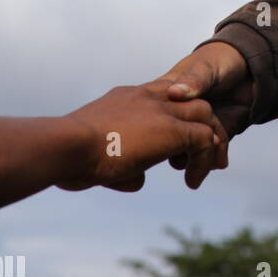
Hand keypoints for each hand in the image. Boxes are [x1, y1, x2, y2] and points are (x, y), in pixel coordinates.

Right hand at [55, 79, 227, 192]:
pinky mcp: (172, 129)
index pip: (163, 94)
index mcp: (128, 98)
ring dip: (210, 140)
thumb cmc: (71, 154)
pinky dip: (203, 161)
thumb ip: (125, 163)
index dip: (175, 114)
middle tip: (204, 152)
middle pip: (190, 100)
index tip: (177, 140)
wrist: (68, 145)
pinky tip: (192, 182)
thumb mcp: (99, 155)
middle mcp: (148, 97)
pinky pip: (204, 140)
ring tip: (209, 166)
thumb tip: (139, 179)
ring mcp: (162, 110)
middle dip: (201, 124)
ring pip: (205, 114)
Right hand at [157, 41, 254, 189]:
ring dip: (193, 161)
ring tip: (203, 162)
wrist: (251, 67)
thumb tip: (175, 93)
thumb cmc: (221, 60)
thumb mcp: (205, 67)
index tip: (160, 140)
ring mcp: (194, 127)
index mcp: (165, 96)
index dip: (150, 134)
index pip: (148, 120)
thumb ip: (193, 80)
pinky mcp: (213, 137)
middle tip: (186, 153)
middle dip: (172, 154)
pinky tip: (218, 160)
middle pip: (163, 143)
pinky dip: (211, 161)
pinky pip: (207, 156)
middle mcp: (176, 115)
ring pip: (183, 154)